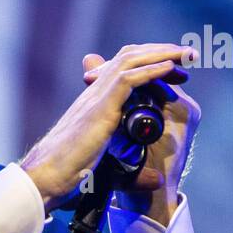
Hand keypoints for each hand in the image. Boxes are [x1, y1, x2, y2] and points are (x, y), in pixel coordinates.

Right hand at [20, 44, 193, 213]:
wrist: (45, 178)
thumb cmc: (67, 174)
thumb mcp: (106, 167)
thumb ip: (131, 171)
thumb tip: (157, 181)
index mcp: (94, 102)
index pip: (122, 69)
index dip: (149, 63)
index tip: (175, 71)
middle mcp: (94, 94)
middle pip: (129, 57)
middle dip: (160, 52)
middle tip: (187, 56)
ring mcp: (96, 98)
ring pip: (130, 61)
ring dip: (162, 54)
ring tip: (187, 54)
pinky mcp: (99, 109)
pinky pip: (129, 80)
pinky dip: (152, 70)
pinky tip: (171, 67)